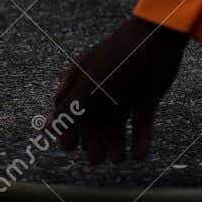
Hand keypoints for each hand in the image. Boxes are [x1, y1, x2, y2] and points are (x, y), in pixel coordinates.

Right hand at [52, 17, 187, 163]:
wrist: (157, 41)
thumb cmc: (116, 61)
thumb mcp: (88, 88)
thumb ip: (68, 110)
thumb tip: (44, 127)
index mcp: (82, 80)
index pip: (68, 108)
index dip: (66, 128)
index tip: (68, 147)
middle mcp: (101, 88)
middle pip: (93, 121)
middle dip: (94, 141)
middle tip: (97, 159)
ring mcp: (124, 94)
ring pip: (116, 125)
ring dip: (116, 143)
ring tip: (118, 160)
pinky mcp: (145, 99)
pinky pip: (140, 125)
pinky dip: (140, 140)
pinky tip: (139, 155)